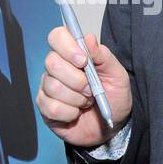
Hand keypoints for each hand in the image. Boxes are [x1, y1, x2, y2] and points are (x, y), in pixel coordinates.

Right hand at [37, 27, 132, 148]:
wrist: (112, 126)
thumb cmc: (113, 97)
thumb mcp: (117, 75)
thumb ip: (104, 56)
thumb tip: (89, 38)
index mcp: (72, 54)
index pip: (57, 37)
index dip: (67, 47)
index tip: (83, 61)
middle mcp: (56, 68)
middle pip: (52, 63)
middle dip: (77, 79)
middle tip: (91, 89)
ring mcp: (48, 87)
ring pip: (53, 87)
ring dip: (77, 98)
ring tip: (87, 102)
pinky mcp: (45, 107)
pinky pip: (52, 108)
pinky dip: (70, 113)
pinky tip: (76, 113)